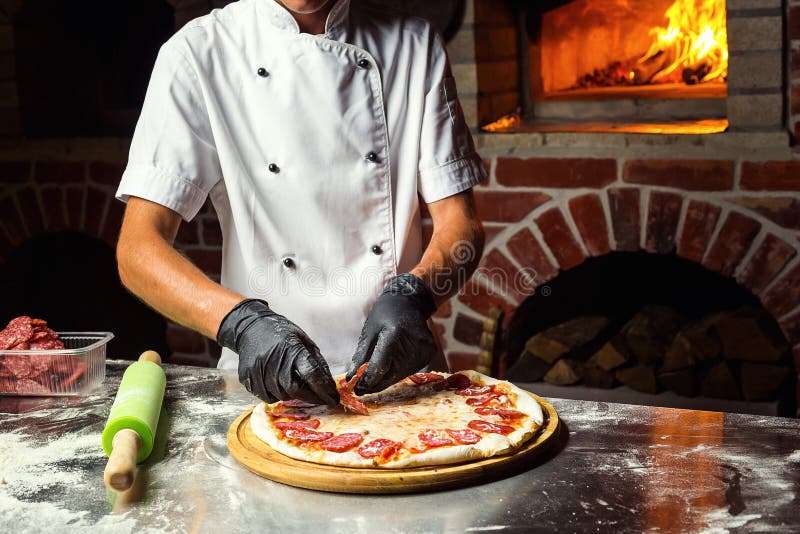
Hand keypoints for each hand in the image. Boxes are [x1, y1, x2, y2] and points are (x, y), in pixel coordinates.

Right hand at [217, 299, 338, 404]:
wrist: (250, 328)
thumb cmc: (280, 333)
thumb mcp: (303, 339)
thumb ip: (316, 361)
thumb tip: (328, 384)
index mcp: (291, 347)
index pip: (311, 373)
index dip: (324, 389)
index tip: (333, 398)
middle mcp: (273, 360)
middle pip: (295, 389)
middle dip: (311, 397)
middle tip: (320, 398)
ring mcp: (258, 371)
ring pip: (282, 395)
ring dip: (294, 395)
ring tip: (296, 385)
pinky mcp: (248, 379)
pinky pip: (267, 397)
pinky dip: (278, 395)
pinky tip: (280, 384)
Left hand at [346, 274, 437, 393]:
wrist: (410, 301)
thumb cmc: (386, 313)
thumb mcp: (369, 330)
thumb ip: (362, 355)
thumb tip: (351, 377)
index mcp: (395, 334)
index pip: (380, 365)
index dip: (367, 380)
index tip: (356, 389)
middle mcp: (413, 344)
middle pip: (391, 374)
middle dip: (375, 384)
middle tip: (361, 389)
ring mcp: (424, 349)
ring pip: (400, 375)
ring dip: (385, 380)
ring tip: (372, 381)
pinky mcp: (430, 353)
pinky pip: (409, 370)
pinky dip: (396, 373)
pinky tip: (388, 371)